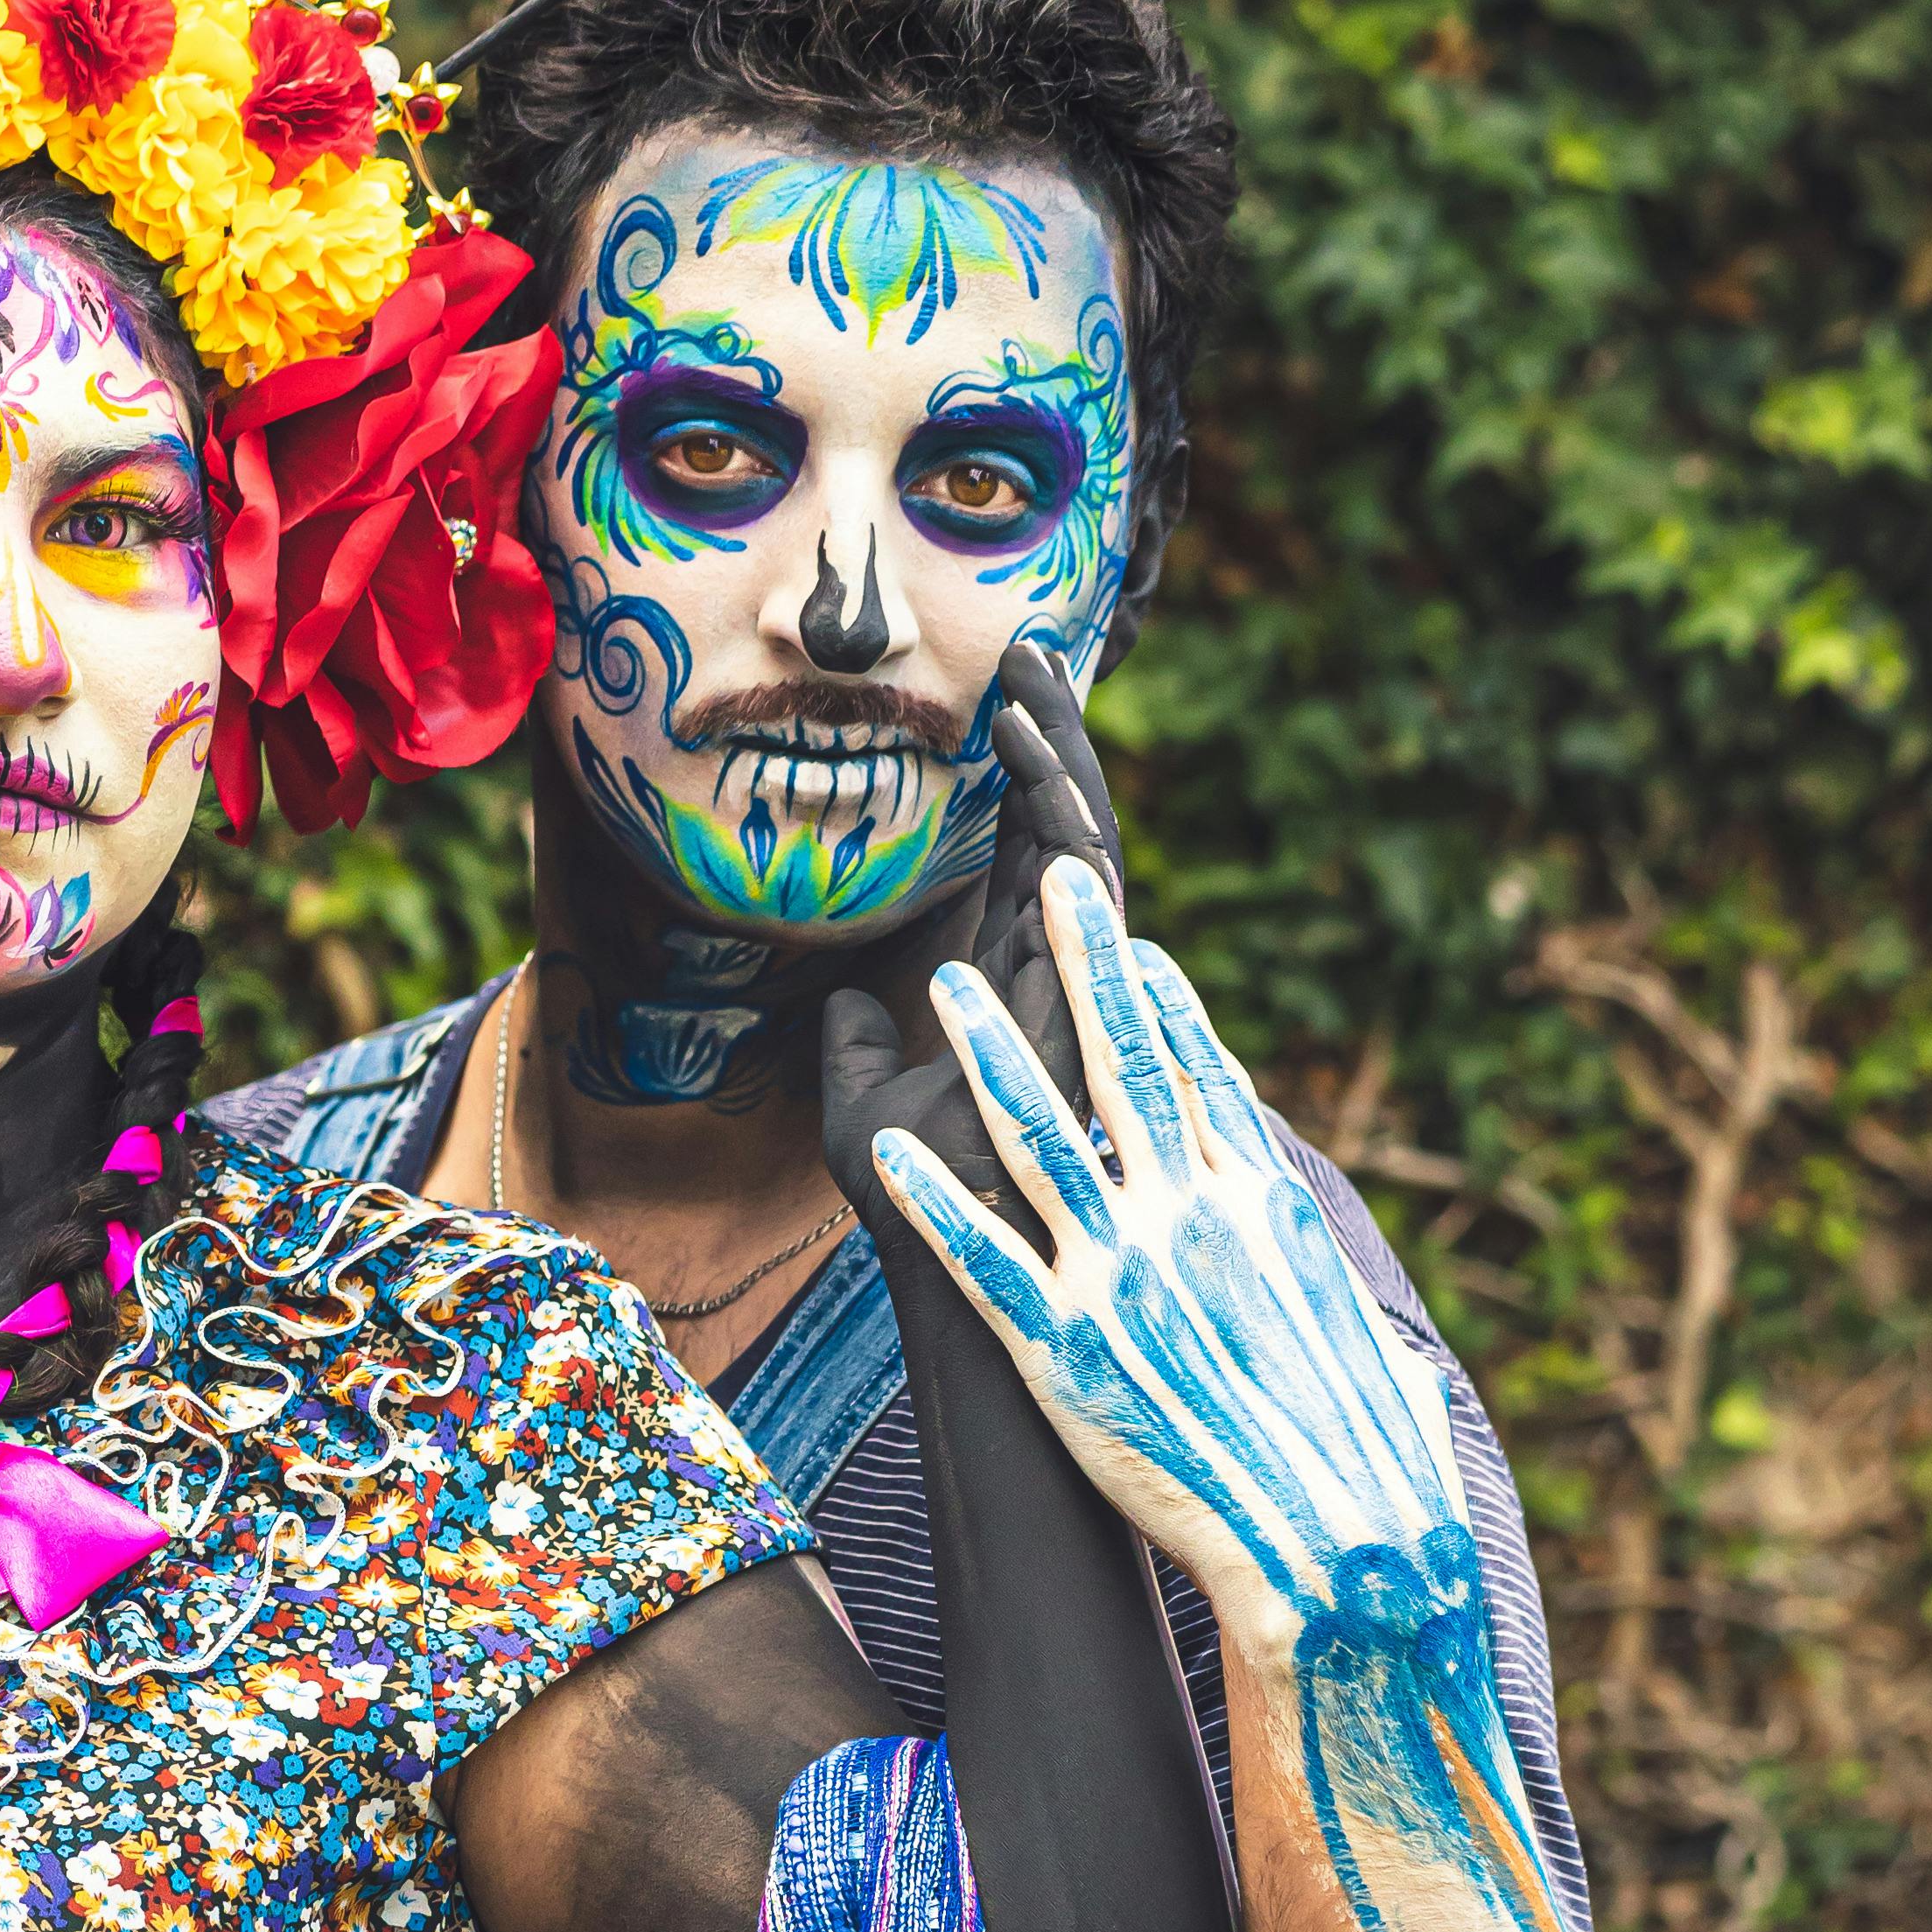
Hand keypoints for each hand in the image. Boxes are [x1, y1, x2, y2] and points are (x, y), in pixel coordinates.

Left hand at [823, 636, 1123, 1263]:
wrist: (960, 1276)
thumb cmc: (921, 1219)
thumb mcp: (865, 1118)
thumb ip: (860, 1052)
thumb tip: (847, 1004)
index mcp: (1016, 988)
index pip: (1024, 860)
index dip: (1017, 780)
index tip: (998, 704)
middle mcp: (1055, 979)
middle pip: (1066, 836)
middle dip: (1055, 741)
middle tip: (1035, 655)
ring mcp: (1076, 992)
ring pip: (1083, 854)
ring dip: (1059, 764)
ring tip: (1034, 685)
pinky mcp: (1084, 1008)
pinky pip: (1081, 899)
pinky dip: (1060, 826)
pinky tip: (1037, 762)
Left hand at [860, 850, 1467, 1664]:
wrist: (1340, 1551)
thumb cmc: (1371, 1473)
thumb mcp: (1372, 1356)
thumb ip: (1341, 1309)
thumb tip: (1354, 1304)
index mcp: (1264, 1213)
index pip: (1206, 1082)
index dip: (1164, 1006)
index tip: (1135, 945)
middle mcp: (1192, 1221)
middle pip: (1126, 1067)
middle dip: (1085, 966)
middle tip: (1051, 883)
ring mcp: (1123, 1277)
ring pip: (1038, 1137)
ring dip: (990, 1053)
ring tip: (951, 985)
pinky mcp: (1063, 1349)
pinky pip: (980, 1256)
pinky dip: (933, 1201)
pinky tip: (892, 1154)